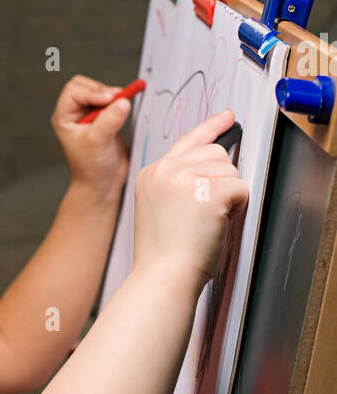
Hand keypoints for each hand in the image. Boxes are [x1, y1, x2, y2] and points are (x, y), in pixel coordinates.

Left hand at [51, 75, 132, 196]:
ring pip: (101, 92)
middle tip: (117, 102)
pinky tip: (124, 111)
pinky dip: (120, 103)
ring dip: (113, 97)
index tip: (109, 100)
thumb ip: (110, 120)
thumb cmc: (91, 168)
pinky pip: (113, 101)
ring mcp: (91, 115)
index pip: (75, 91)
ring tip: (120, 110)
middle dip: (103, 91)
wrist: (102, 184)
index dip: (93, 92)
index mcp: (64, 117)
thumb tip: (123, 101)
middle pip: (88, 86)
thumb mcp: (98, 141)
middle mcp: (75, 114)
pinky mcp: (105, 118)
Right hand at [132, 109, 249, 293]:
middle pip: (216, 153)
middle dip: (223, 179)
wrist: (162, 276)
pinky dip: (236, 208)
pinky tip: (216, 224)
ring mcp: (185, 177)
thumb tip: (216, 164)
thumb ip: (179, 183)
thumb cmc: (165, 254)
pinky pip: (240, 189)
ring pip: (231, 171)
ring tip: (207, 221)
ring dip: (229, 196)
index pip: (188, 140)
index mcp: (152, 173)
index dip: (211, 127)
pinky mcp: (208, 190)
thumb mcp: (161, 208)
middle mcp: (166, 170)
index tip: (227, 116)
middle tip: (209, 210)